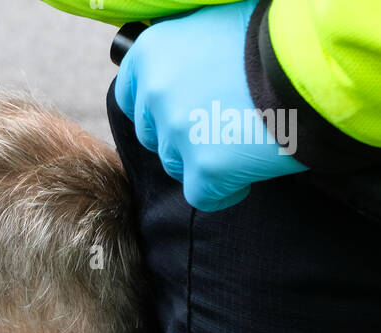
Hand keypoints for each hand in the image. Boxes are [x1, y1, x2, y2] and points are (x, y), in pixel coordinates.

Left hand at [115, 1, 307, 210]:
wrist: (311, 62)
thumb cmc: (270, 38)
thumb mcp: (213, 28)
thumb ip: (184, 54)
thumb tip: (177, 75)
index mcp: (152, 52)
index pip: (129, 96)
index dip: (155, 109)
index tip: (182, 110)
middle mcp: (156, 92)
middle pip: (154, 137)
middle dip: (182, 138)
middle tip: (222, 125)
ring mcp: (179, 132)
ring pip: (177, 167)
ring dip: (204, 162)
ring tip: (242, 139)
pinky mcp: (204, 168)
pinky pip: (204, 196)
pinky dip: (224, 192)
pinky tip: (248, 170)